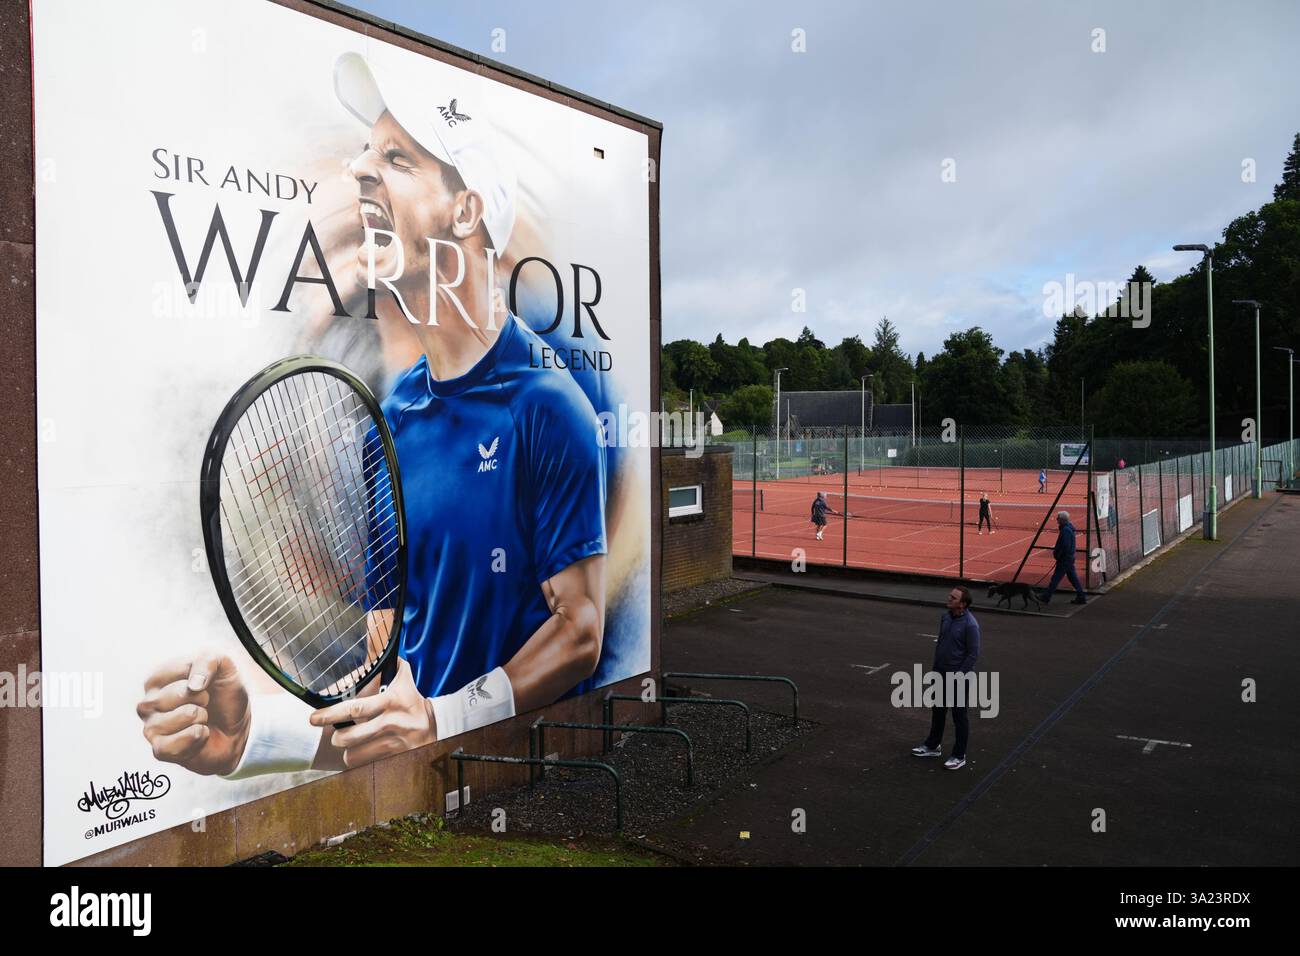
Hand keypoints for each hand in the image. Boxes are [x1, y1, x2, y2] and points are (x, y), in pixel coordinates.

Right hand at [137, 652, 250, 775]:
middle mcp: (148, 703)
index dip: (204, 676)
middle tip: (205, 704)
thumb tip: (193, 686)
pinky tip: (199, 735)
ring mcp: (150, 728)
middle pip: (181, 693)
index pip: (182, 669)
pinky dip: (199, 737)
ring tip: (201, 719)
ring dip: (203, 717)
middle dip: (204, 698)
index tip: (205, 683)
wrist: (236, 729)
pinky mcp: (159, 750)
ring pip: (184, 716)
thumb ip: (208, 661)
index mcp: (157, 678)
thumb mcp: (223, 667)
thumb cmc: (223, 694)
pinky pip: (179, 743)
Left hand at [309, 658, 435, 767]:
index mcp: (390, 701)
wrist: (437, 725)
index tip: (314, 718)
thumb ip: (385, 658)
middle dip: (337, 737)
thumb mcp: (402, 678)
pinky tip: (364, 752)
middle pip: (350, 736)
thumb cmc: (412, 699)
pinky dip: (360, 760)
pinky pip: (366, 764)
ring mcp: (393, 743)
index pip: (356, 708)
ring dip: (348, 750)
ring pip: (354, 754)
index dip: (331, 714)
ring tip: (352, 744)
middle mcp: (391, 723)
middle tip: (336, 734)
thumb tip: (373, 627)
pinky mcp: (395, 758)